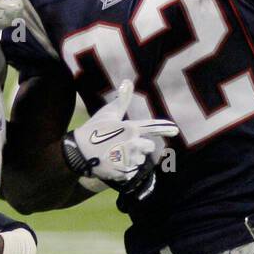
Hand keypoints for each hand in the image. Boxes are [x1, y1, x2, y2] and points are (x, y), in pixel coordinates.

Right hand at [62, 81, 178, 191]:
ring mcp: (128, 159)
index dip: (165, 128)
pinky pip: (132, 172)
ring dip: (133, 159)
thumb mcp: (108, 113)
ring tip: (116, 154)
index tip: (175, 130)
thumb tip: (128, 81)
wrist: (78, 152)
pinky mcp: (123, 172)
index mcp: (131, 128)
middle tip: (123, 144)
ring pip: (140, 160)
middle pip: (149, 147)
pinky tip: (113, 164)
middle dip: (140, 146)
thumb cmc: (93, 130)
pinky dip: (125, 170)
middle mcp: (133, 144)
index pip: (153, 127)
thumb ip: (122, 99)